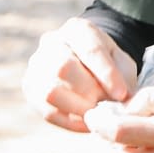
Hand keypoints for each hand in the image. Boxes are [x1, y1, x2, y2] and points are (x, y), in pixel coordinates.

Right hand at [22, 16, 140, 132]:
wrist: (86, 67)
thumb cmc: (107, 65)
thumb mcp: (122, 62)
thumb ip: (122, 76)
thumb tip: (120, 100)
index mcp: (77, 29)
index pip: (89, 49)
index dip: (106, 74)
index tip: (121, 94)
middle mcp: (51, 42)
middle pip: (63, 67)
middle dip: (89, 91)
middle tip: (106, 105)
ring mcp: (37, 65)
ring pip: (50, 91)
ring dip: (77, 108)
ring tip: (96, 114)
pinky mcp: (31, 88)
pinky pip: (47, 111)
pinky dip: (70, 122)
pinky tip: (86, 123)